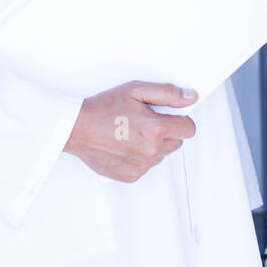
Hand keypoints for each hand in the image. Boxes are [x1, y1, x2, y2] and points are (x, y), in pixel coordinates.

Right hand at [63, 81, 197, 182]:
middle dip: (166, 132)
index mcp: (156, 129)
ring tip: (130, 133)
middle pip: (176, 143)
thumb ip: (167, 93)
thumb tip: (191, 97)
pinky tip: (124, 145)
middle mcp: (152, 151)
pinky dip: (139, 157)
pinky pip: (146, 166)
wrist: (76, 128)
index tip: (167, 116)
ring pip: (161, 155)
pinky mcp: (131, 176)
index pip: (189, 129)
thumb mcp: (135, 90)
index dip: (180, 119)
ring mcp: (142, 166)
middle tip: (144, 122)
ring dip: (153, 145)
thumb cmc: (103, 108)